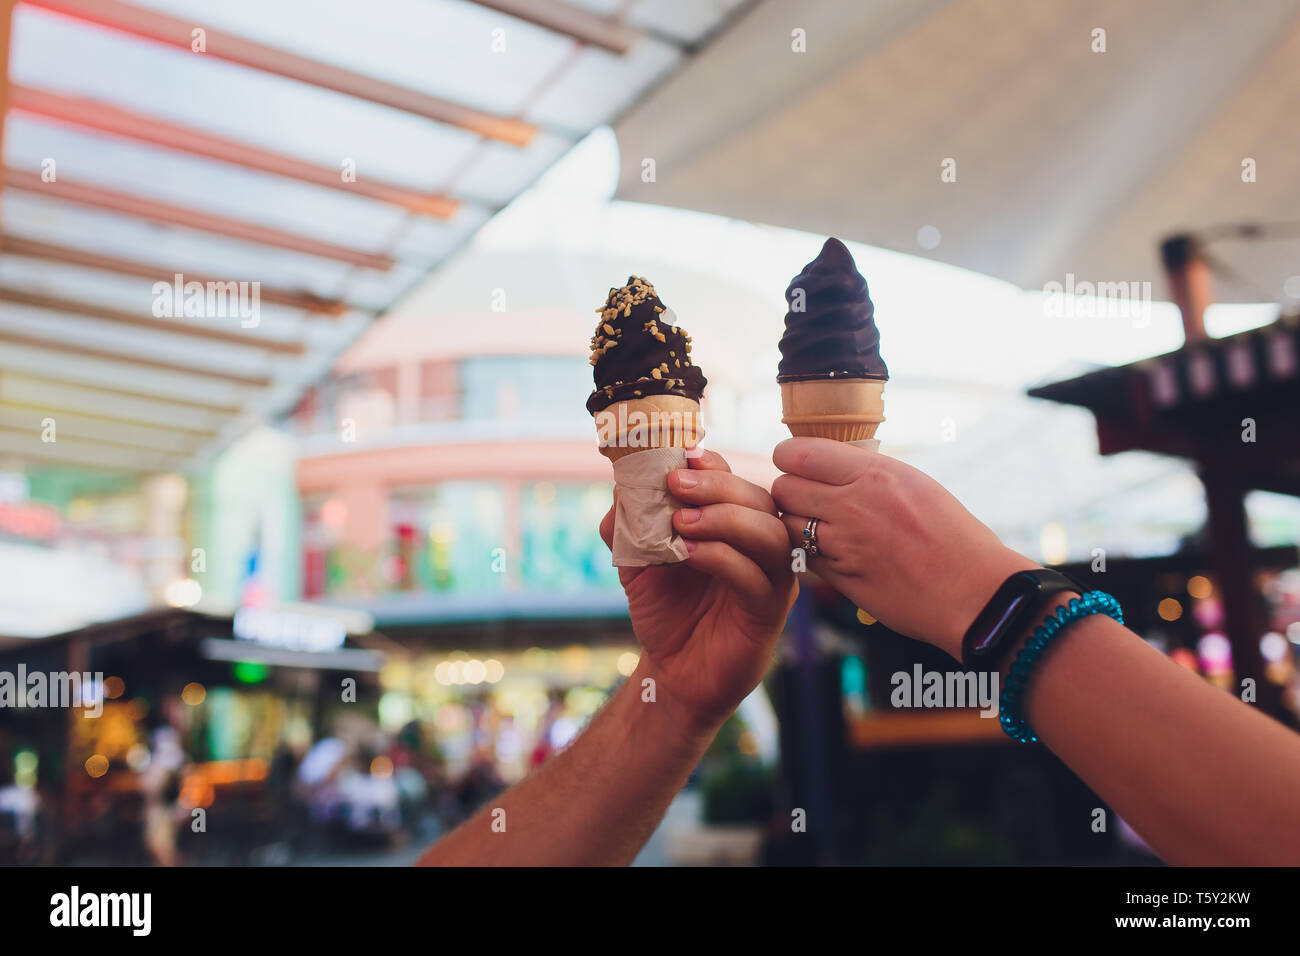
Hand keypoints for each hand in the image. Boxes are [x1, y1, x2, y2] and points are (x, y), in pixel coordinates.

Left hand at [600, 449, 796, 734]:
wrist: (673, 673)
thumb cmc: (665, 612)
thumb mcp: (636, 562)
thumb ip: (627, 525)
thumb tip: (620, 485)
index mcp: (735, 525)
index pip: (735, 480)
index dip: (711, 465)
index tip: (679, 458)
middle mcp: (760, 545)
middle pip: (758, 498)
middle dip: (716, 485)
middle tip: (676, 484)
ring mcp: (770, 577)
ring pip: (768, 532)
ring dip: (725, 518)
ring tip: (682, 521)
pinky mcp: (768, 611)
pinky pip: (756, 577)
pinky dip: (723, 557)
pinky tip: (689, 553)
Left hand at [771, 438, 1036, 658]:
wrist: (975, 592)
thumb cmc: (952, 536)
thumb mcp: (915, 484)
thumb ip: (868, 472)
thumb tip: (828, 462)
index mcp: (875, 472)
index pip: (798, 453)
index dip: (788, 458)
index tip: (793, 463)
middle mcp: (854, 504)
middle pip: (784, 488)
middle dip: (789, 492)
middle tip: (804, 500)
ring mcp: (844, 543)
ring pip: (787, 524)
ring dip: (794, 525)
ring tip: (816, 527)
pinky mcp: (841, 578)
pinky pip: (803, 557)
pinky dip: (807, 554)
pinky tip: (828, 554)